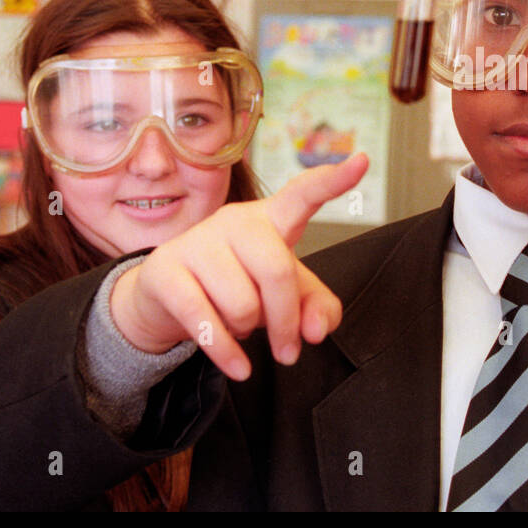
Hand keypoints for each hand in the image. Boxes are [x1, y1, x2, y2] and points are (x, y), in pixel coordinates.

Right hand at [109, 153, 367, 379]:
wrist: (165, 297)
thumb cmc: (236, 286)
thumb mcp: (285, 295)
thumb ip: (317, 308)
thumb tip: (315, 331)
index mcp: (270, 219)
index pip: (303, 194)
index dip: (333, 180)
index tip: (362, 161)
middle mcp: (233, 221)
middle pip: (277, 271)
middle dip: (286, 321)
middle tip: (287, 351)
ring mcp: (196, 242)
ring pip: (241, 303)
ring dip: (248, 330)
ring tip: (239, 326)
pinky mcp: (165, 271)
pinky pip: (204, 321)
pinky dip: (227, 353)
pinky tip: (238, 366)